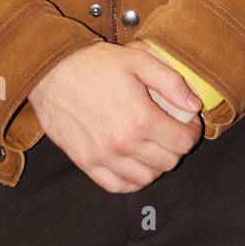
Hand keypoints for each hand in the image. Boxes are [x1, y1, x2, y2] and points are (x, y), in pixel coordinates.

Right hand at [28, 42, 203, 192]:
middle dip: (176, 147)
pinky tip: (132, 162)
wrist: (50, 72)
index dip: (192, 133)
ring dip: (155, 164)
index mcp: (141, 118)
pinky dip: (131, 179)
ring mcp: (104, 157)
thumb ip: (172, 82)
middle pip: (168, 162)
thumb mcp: (137, 59)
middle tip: (170, 130)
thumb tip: (194, 106)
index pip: (183, 142)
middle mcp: (124, 143)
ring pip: (147, 178)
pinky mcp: (86, 163)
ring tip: (151, 145)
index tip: (188, 124)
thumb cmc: (94, 63)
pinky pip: (118, 186)